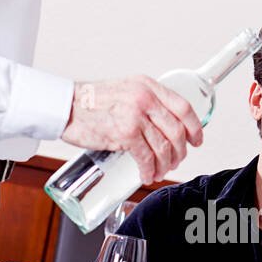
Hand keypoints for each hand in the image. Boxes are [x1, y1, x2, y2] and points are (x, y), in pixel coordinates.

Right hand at [60, 76, 203, 184]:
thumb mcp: (124, 91)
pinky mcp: (125, 134)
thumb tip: (162, 124)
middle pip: (177, 130)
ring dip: (165, 164)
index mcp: (147, 86)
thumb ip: (144, 102)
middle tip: (174, 162)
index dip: (195, 127)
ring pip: (164, 147)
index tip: (197, 140)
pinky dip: (149, 170)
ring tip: (159, 171)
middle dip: (179, 152)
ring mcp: (136, 116)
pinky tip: (147, 175)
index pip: (183, 107)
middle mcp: (145, 98)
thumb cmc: (90, 103)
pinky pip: (146, 157)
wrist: (65, 106)